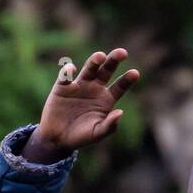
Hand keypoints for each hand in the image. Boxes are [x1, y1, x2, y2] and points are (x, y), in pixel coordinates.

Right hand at [22, 48, 139, 162]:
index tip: (135, 73)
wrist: (57, 139)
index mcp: (106, 99)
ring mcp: (79, 85)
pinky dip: (68, 71)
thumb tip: (120, 113)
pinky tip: (72, 69)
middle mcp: (95, 88)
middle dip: (114, 61)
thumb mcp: (97, 134)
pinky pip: (66, 76)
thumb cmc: (81, 137)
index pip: (120, 86)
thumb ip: (109, 125)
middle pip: (106, 71)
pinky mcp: (62, 86)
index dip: (127, 80)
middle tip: (122, 53)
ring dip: (95, 61)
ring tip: (100, 56)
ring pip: (89, 68)